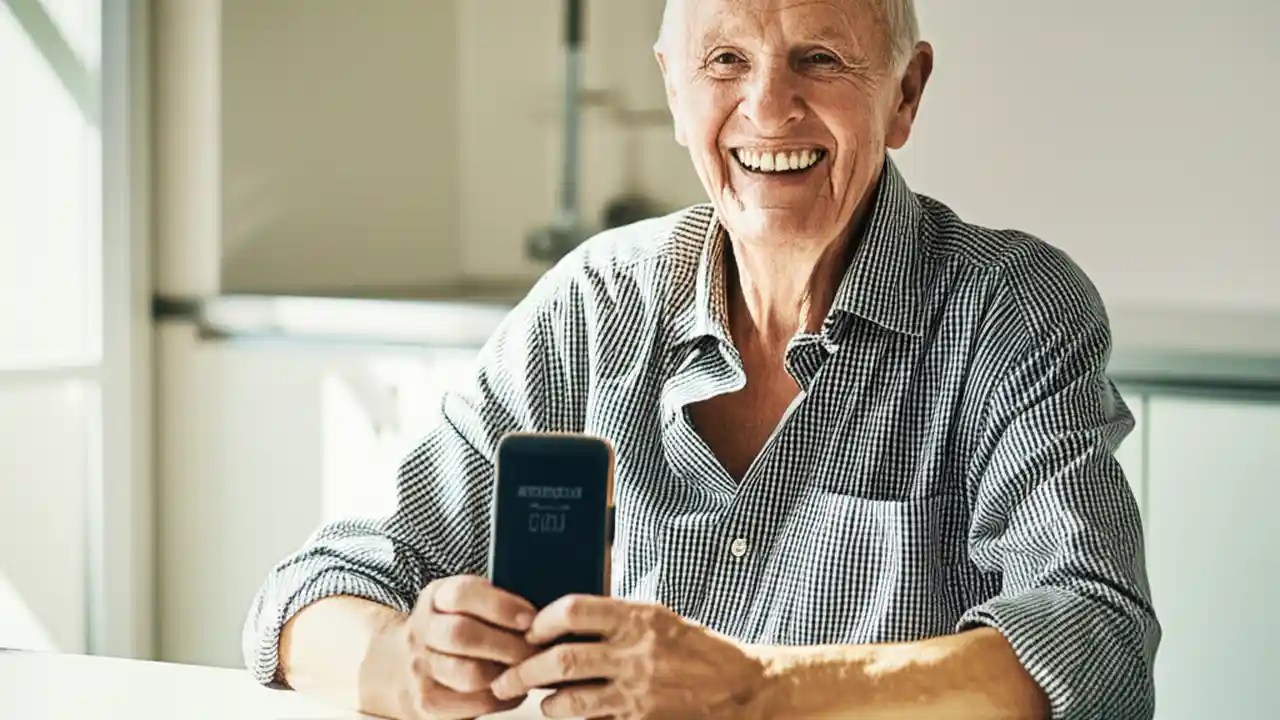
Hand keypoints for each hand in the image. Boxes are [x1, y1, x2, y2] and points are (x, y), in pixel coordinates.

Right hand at [388, 575, 538, 718]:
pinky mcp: (427, 703)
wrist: (405, 664)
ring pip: (469, 674)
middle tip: (535, 650)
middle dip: (508, 644)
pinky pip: (472, 703)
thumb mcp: (466, 603)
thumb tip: (543, 611)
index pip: (462, 594)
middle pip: (463, 635)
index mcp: (436, 597)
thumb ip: (495, 601)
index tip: (530, 618)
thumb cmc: (454, 628)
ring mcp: (421, 668)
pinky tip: (513, 691)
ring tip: (527, 671)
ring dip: (507, 674)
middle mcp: (423, 630)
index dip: (500, 606)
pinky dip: (502, 699)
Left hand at [489, 595, 767, 718]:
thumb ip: (619, 619)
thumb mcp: (662, 620)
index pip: (574, 610)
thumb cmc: (699, 650)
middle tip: (506, 678)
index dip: (541, 621)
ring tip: (543, 701)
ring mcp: (638, 693)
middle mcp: (636, 653)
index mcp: (640, 618)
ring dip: (548, 702)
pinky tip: (575, 716)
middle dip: (524, 670)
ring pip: (570, 700)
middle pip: (562, 659)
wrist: (743, 689)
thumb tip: (567, 617)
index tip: (529, 630)